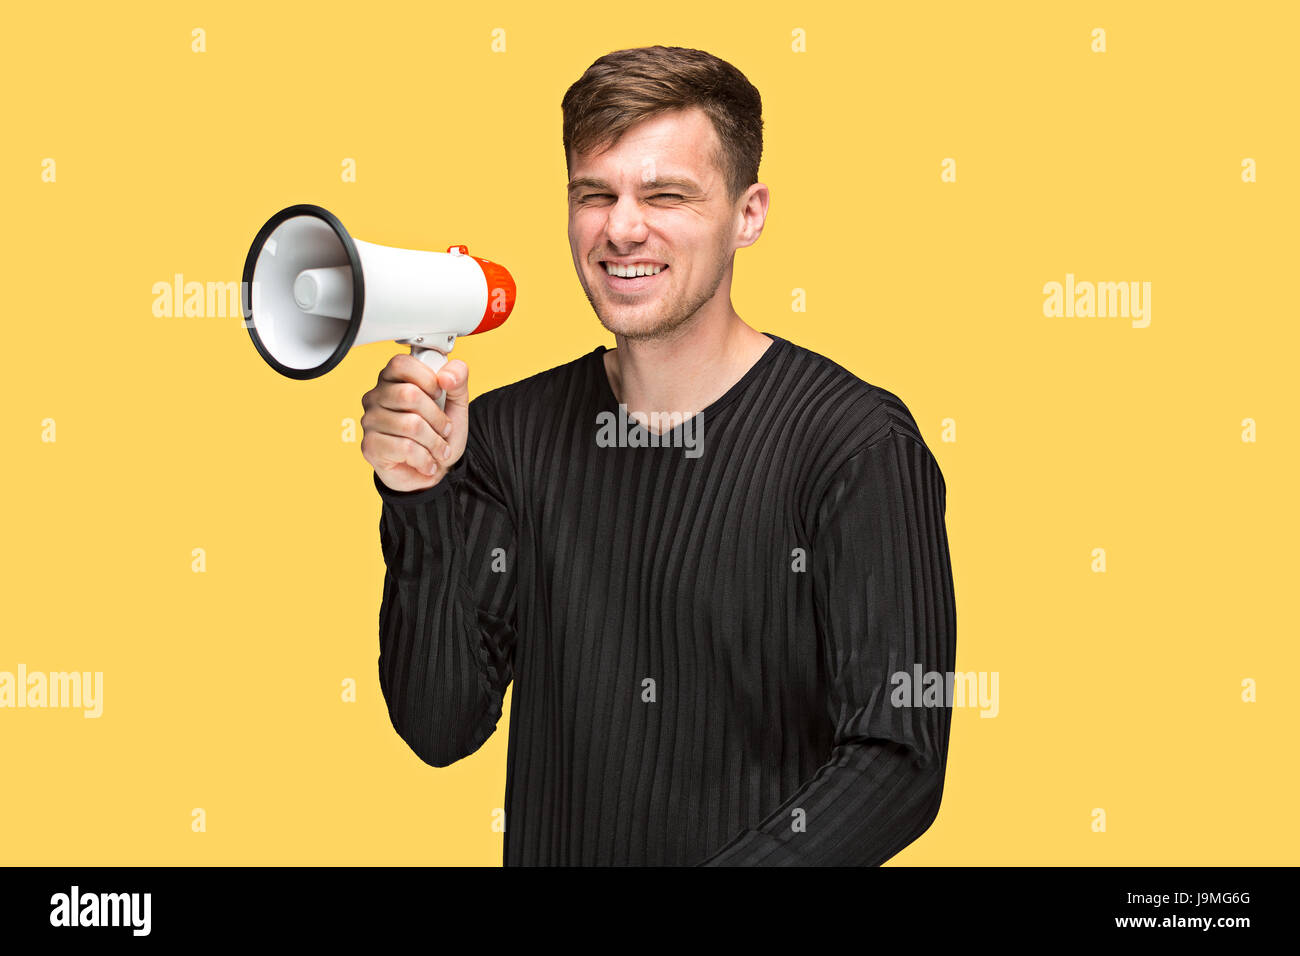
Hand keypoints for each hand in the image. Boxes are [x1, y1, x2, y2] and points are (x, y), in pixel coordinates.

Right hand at [361, 354, 468, 492]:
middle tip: (444, 429)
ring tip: (438, 448)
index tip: (439, 394)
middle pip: (409, 395)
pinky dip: (425, 458)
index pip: (401, 363)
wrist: (433, 471)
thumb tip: (446, 376)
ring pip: (411, 425)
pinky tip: (426, 462)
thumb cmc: (439, 433)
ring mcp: (369, 421)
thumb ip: (457, 380)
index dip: (427, 378)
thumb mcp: (456, 404)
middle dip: (437, 417)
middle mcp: (375, 397)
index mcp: (392, 379)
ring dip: (435, 442)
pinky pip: (406, 448)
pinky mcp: (370, 446)